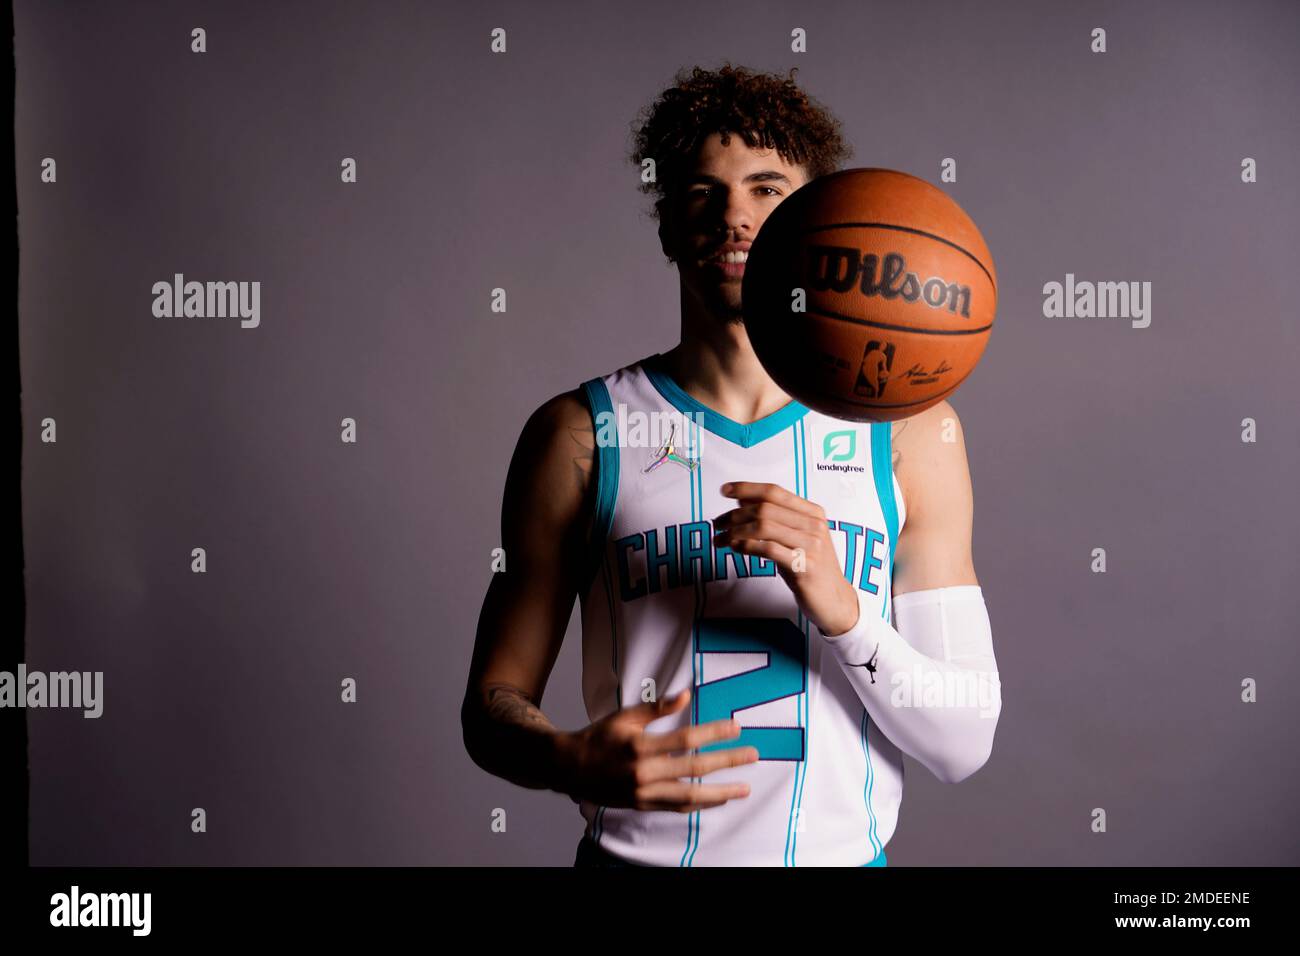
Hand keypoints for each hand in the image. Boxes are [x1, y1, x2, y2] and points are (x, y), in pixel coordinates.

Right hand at [554, 688, 758, 811]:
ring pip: (690, 795)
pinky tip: (719, 799)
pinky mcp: (643, 806)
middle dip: (727, 761)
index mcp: (639, 745)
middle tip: (752, 755)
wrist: (569, 769)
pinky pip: (677, 808)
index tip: (736, 727)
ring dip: (721, 792)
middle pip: (694, 767)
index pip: (685, 738)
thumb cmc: (597, 738)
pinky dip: (700, 804)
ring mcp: (644, 792)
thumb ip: (656, 708)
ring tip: (745, 788)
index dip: (713, 733)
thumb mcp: (623, 716)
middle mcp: (643, 772)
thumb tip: (686, 695)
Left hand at [713, 481, 859, 635]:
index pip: (774, 492)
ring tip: (721, 539)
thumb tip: (743, 499)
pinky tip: (735, 548)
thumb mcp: (795, 537)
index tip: (724, 490)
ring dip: (735, 531)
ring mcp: (811, 545)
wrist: (835, 600)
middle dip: (734, 515)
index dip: (746, 488)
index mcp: (813, 512)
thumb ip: (775, 518)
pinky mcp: (804, 566)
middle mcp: (813, 525)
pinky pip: (768, 549)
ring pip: (763, 527)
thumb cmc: (810, 567)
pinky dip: (746, 546)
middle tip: (717, 524)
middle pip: (765, 509)